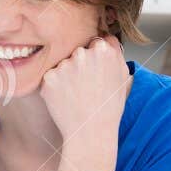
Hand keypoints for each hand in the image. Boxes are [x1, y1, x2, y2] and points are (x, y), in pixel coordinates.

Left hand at [38, 32, 129, 170]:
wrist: (91, 133)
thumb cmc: (109, 107)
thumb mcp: (122, 76)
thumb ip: (114, 53)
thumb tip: (105, 38)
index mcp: (104, 50)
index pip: (96, 43)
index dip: (96, 60)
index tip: (97, 74)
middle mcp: (83, 53)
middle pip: (78, 52)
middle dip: (80, 66)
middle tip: (86, 88)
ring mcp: (64, 66)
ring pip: (63, 65)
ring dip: (67, 76)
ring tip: (77, 96)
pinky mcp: (49, 78)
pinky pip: (51, 78)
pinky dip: (55, 88)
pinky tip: (66, 100)